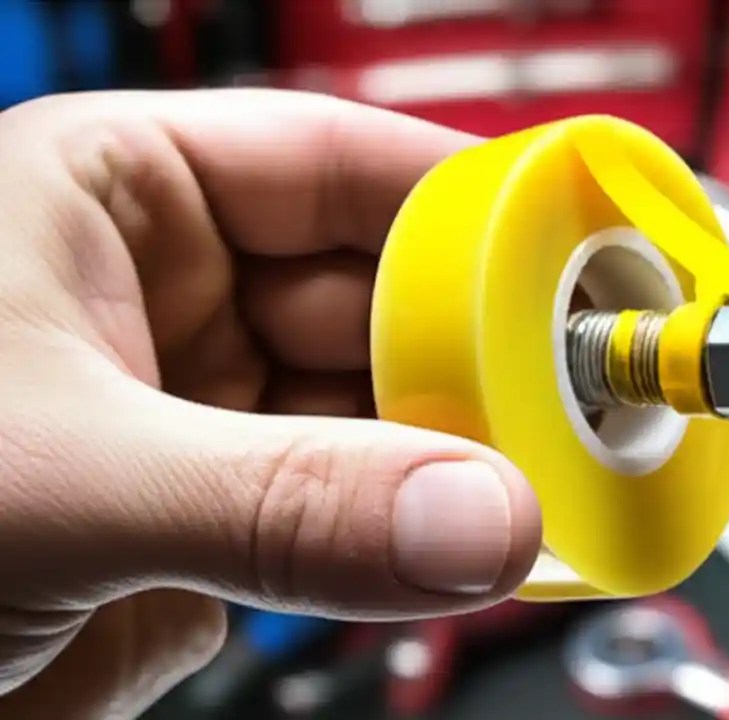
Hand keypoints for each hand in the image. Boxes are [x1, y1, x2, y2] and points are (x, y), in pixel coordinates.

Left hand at [0, 90, 541, 717]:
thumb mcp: (52, 479)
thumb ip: (278, 505)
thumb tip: (472, 520)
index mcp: (113, 198)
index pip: (333, 163)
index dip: (465, 201)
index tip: (576, 247)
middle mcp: (168, 297)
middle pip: (378, 295)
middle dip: (479, 348)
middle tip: (579, 392)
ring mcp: (201, 416)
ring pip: (376, 412)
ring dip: (458, 450)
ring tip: (552, 476)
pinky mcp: (218, 527)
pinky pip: (350, 513)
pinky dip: (417, 535)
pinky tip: (477, 542)